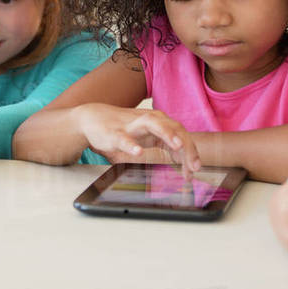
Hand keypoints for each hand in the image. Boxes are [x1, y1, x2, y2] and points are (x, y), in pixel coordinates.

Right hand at [75, 104, 200, 176]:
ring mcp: (132, 126)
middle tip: (195, 165)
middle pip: (174, 127)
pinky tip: (138, 152)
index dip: (191, 152)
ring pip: (153, 124)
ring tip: (178, 145)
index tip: (195, 170)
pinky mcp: (114, 133)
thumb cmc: (124, 128)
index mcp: (159, 123)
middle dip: (187, 146)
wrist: (92, 118)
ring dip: (167, 133)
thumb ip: (168, 147)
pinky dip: (131, 145)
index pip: (182, 134)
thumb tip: (187, 163)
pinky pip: (124, 139)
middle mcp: (149, 121)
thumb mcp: (149, 138)